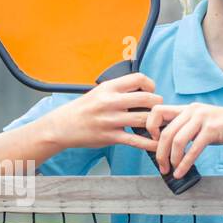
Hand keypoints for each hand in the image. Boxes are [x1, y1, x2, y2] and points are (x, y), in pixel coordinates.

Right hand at [47, 73, 162, 151]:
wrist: (63, 126)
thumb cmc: (83, 109)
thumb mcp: (98, 91)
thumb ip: (118, 90)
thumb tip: (142, 90)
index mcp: (108, 88)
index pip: (138, 79)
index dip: (150, 85)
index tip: (151, 92)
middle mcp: (110, 102)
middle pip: (146, 99)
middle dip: (158, 104)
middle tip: (159, 109)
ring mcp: (110, 120)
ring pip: (144, 119)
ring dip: (155, 123)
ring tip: (158, 125)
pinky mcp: (110, 137)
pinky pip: (135, 140)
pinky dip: (149, 143)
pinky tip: (156, 144)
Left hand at [145, 104, 222, 178]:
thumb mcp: (202, 124)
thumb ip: (187, 130)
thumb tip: (168, 146)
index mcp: (187, 108)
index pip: (157, 111)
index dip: (150, 127)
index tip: (154, 143)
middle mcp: (193, 110)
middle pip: (166, 132)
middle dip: (160, 153)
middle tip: (161, 167)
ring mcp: (203, 118)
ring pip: (177, 140)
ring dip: (171, 159)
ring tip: (172, 170)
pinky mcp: (213, 129)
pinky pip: (193, 149)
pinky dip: (185, 163)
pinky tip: (181, 172)